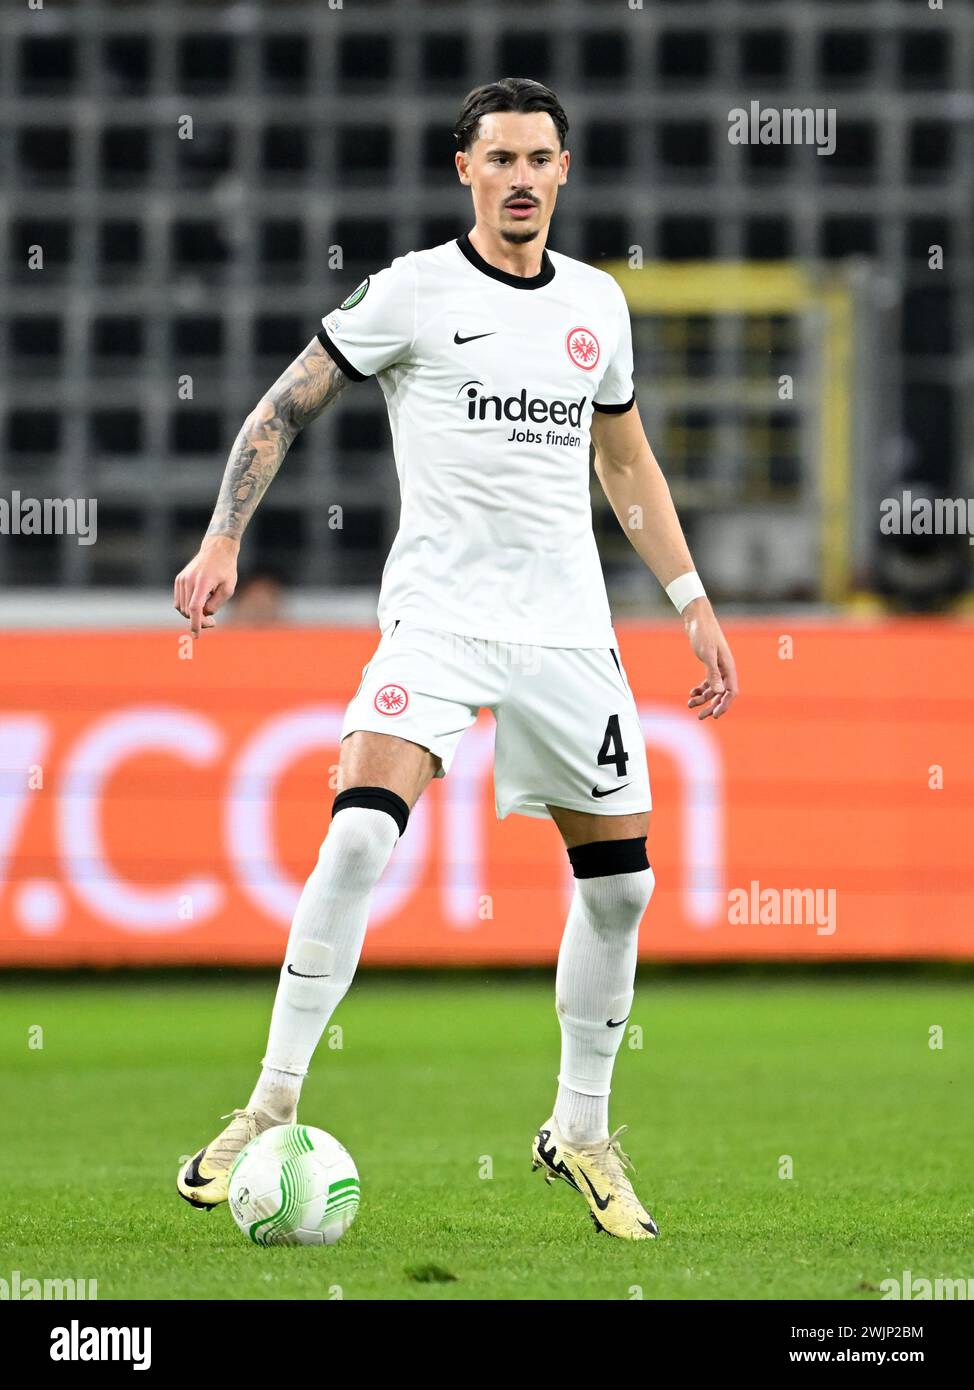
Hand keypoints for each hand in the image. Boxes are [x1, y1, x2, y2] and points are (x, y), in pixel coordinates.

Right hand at [173, 535, 238, 637]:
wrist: (216, 550)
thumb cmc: (226, 569)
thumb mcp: (228, 589)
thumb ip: (215, 605)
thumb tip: (203, 615)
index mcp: (202, 582)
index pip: (195, 608)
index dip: (196, 623)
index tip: (196, 636)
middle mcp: (188, 580)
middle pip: (188, 610)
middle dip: (199, 620)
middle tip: (213, 623)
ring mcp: (181, 580)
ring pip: (182, 608)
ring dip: (193, 613)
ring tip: (209, 606)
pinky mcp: (179, 580)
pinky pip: (179, 601)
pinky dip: (187, 607)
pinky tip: (200, 601)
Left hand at [683, 597, 738, 719]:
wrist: (697, 618)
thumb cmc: (703, 634)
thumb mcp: (706, 654)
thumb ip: (713, 673)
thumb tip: (718, 693)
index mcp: (728, 667)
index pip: (731, 692)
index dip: (724, 705)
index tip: (713, 716)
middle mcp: (725, 669)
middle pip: (722, 694)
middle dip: (711, 706)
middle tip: (699, 717)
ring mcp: (718, 666)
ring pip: (713, 689)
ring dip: (703, 698)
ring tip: (689, 704)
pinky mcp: (709, 663)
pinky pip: (708, 681)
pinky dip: (700, 689)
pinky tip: (691, 692)